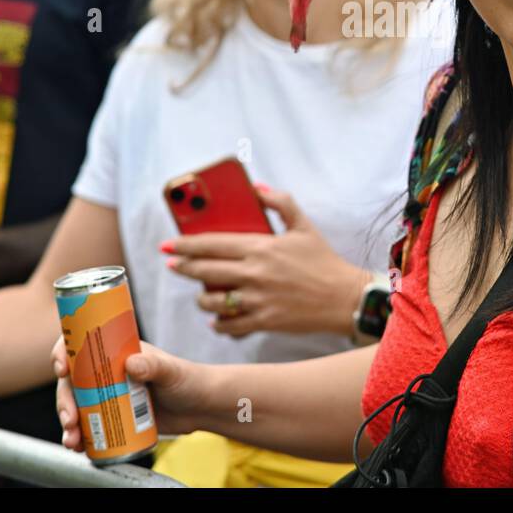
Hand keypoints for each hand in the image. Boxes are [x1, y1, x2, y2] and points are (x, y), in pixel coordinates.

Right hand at [52, 337, 207, 451]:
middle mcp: (108, 372)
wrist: (200, 409)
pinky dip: (79, 436)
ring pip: (77, 406)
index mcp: (117, 352)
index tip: (61, 368)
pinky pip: (89, 425)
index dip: (65, 352)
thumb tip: (131, 364)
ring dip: (68, 422)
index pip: (82, 345)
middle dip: (65, 400)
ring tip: (72, 440)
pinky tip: (78, 447)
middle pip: (73, 381)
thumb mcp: (171, 371)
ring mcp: (108, 395)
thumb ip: (154, 366)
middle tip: (69, 418)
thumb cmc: (188, 380)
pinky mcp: (113, 417)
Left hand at [162, 186, 368, 337]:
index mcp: (261, 247)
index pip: (211, 244)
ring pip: (212, 300)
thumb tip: (257, 187)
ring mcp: (257, 299)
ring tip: (201, 294)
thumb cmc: (324, 261)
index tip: (168, 244)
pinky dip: (219, 323)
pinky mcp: (264, 321)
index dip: (185, 244)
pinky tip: (218, 318)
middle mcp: (254, 273)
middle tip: (172, 265)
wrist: (344, 297)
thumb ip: (280, 202)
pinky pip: (230, 325)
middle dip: (182, 267)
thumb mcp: (303, 226)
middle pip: (204, 270)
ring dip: (201, 297)